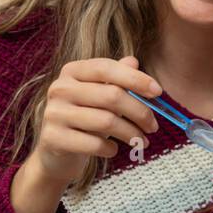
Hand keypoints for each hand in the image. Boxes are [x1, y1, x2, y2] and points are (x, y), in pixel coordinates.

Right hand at [31, 55, 161, 185]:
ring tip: (142, 140)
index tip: (158, 92)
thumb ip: (116, 77)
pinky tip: (114, 150)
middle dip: (140, 113)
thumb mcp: (101, 95)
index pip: (107, 68)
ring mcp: (53, 113)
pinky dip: (111, 149)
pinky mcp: (53, 138)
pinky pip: (94, 144)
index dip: (136, 78)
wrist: (56, 150)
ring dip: (131, 134)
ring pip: (106, 122)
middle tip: (153, 127)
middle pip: (112, 96)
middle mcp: (60, 89)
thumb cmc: (86, 118)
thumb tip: (133, 61)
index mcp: (72, 71)